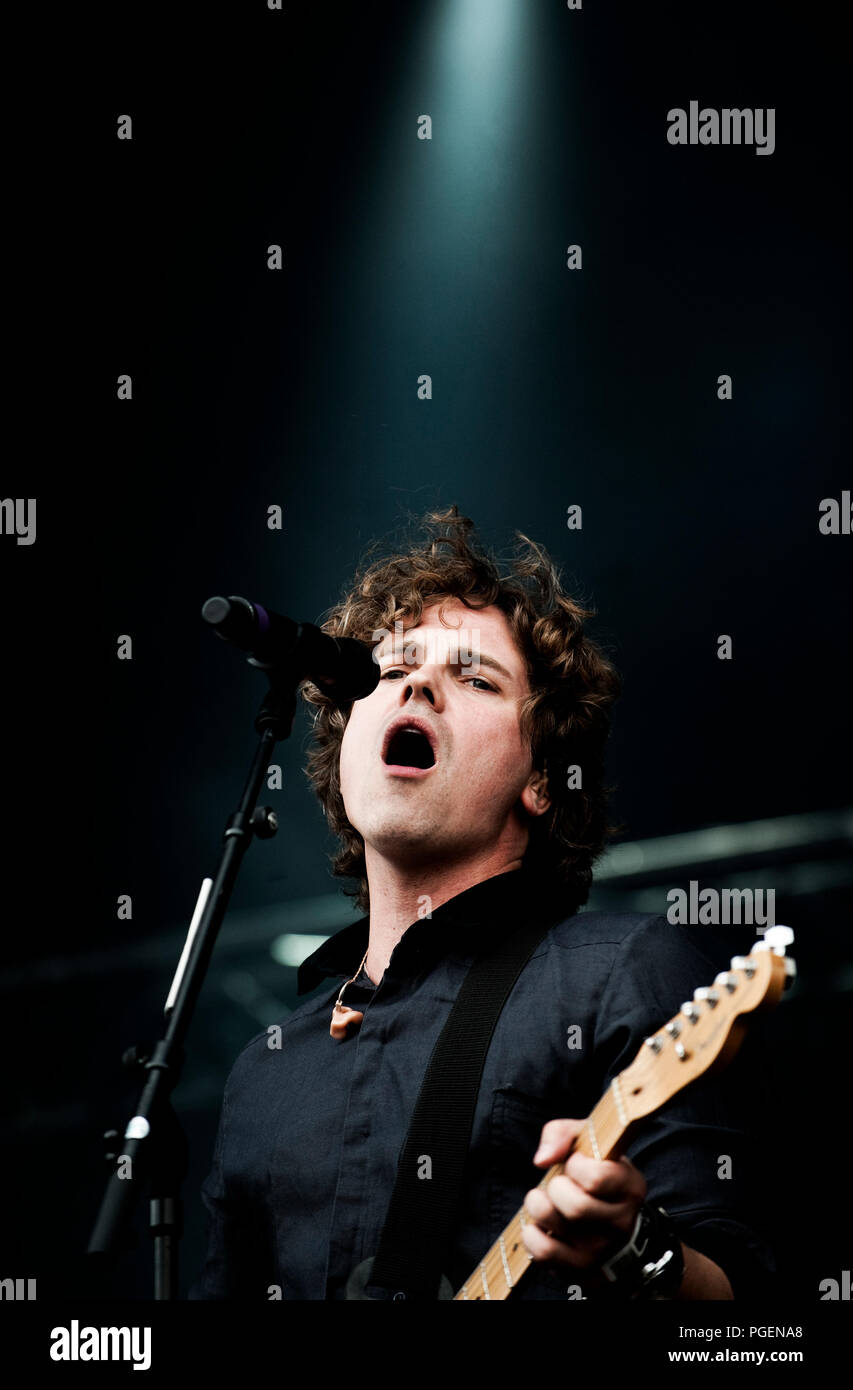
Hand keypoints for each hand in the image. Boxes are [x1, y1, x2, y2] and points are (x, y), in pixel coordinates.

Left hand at [521, 1118, 646, 1289]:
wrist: (606, 1216)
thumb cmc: (593, 1170)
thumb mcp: (586, 1141)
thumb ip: (561, 1134)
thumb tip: (542, 1160)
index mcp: (630, 1188)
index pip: (596, 1178)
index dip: (575, 1165)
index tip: (574, 1163)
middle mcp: (620, 1223)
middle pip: (576, 1207)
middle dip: (555, 1187)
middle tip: (558, 1183)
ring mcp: (600, 1250)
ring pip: (555, 1226)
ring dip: (538, 1205)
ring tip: (546, 1200)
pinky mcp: (578, 1268)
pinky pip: (543, 1252)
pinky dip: (531, 1233)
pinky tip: (541, 1224)